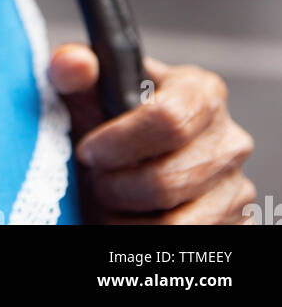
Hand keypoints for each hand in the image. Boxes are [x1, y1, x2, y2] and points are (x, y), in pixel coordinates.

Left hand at [49, 44, 255, 224]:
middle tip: (95, 181)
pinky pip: (186, 243)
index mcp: (201, 92)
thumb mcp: (93, 94)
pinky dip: (146, 237)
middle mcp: (228, 139)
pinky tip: (129, 219)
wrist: (140, 158)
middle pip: (166, 179)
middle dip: (116, 187)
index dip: (120, 142)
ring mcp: (235, 186)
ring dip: (127, 219)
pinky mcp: (235, 223)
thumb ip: (75, 75)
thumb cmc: (117, 123)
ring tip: (108, 201)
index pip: (168, 119)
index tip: (89, 151)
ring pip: (176, 223)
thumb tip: (72, 63)